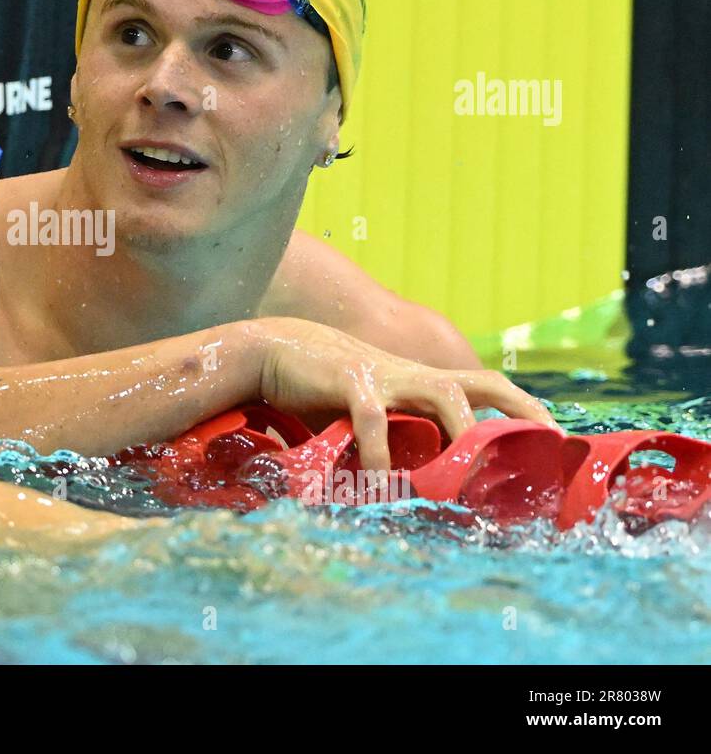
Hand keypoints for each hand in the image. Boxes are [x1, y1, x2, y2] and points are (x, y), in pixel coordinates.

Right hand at [258, 317, 558, 472]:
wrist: (277, 349)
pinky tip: (382, 484)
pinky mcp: (350, 383)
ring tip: (473, 472)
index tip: (556, 435)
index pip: (485, 386)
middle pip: (480, 383)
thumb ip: (395, 434)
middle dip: (519, 411)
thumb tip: (419, 480)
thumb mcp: (369, 409)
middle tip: (546, 444)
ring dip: (464, 431)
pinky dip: (382, 454)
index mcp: (419, 380)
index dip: (523, 407)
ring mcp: (385, 376)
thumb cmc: (324, 386)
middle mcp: (412, 375)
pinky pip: (375, 420)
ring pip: (443, 394)